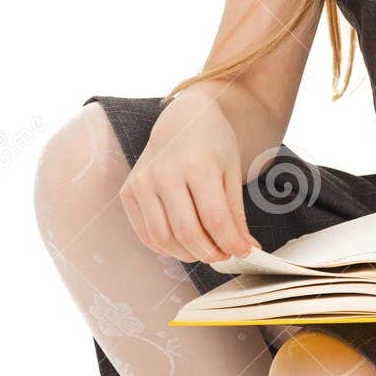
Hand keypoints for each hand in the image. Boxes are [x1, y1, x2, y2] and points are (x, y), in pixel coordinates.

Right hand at [120, 88, 261, 265]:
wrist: (182, 119)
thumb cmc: (213, 144)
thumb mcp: (232, 172)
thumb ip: (236, 213)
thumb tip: (247, 250)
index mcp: (197, 164)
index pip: (214, 219)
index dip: (231, 243)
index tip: (245, 252)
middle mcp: (164, 172)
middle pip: (188, 232)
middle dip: (211, 253)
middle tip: (225, 256)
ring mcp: (142, 183)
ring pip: (164, 239)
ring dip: (188, 255)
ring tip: (205, 250)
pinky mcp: (128, 192)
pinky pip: (146, 234)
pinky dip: (167, 248)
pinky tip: (183, 243)